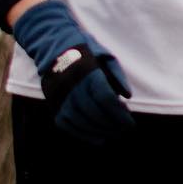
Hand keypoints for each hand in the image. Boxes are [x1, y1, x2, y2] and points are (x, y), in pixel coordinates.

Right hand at [12, 0, 132, 145]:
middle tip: (122, 131)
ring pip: (80, 120)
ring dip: (98, 131)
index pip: (106, 99)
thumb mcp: (106, 56)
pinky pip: (65, 123)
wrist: (53, 45)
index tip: (130, 124)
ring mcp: (60, 95)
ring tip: (111, 135)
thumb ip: (118, 76)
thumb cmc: (85, 51)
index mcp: (89, 72)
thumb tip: (127, 97)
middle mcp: (73, 85)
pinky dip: (81, 134)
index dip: (119, 115)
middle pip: (94, 112)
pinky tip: (96, 138)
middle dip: (111, 125)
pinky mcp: (52, 102)